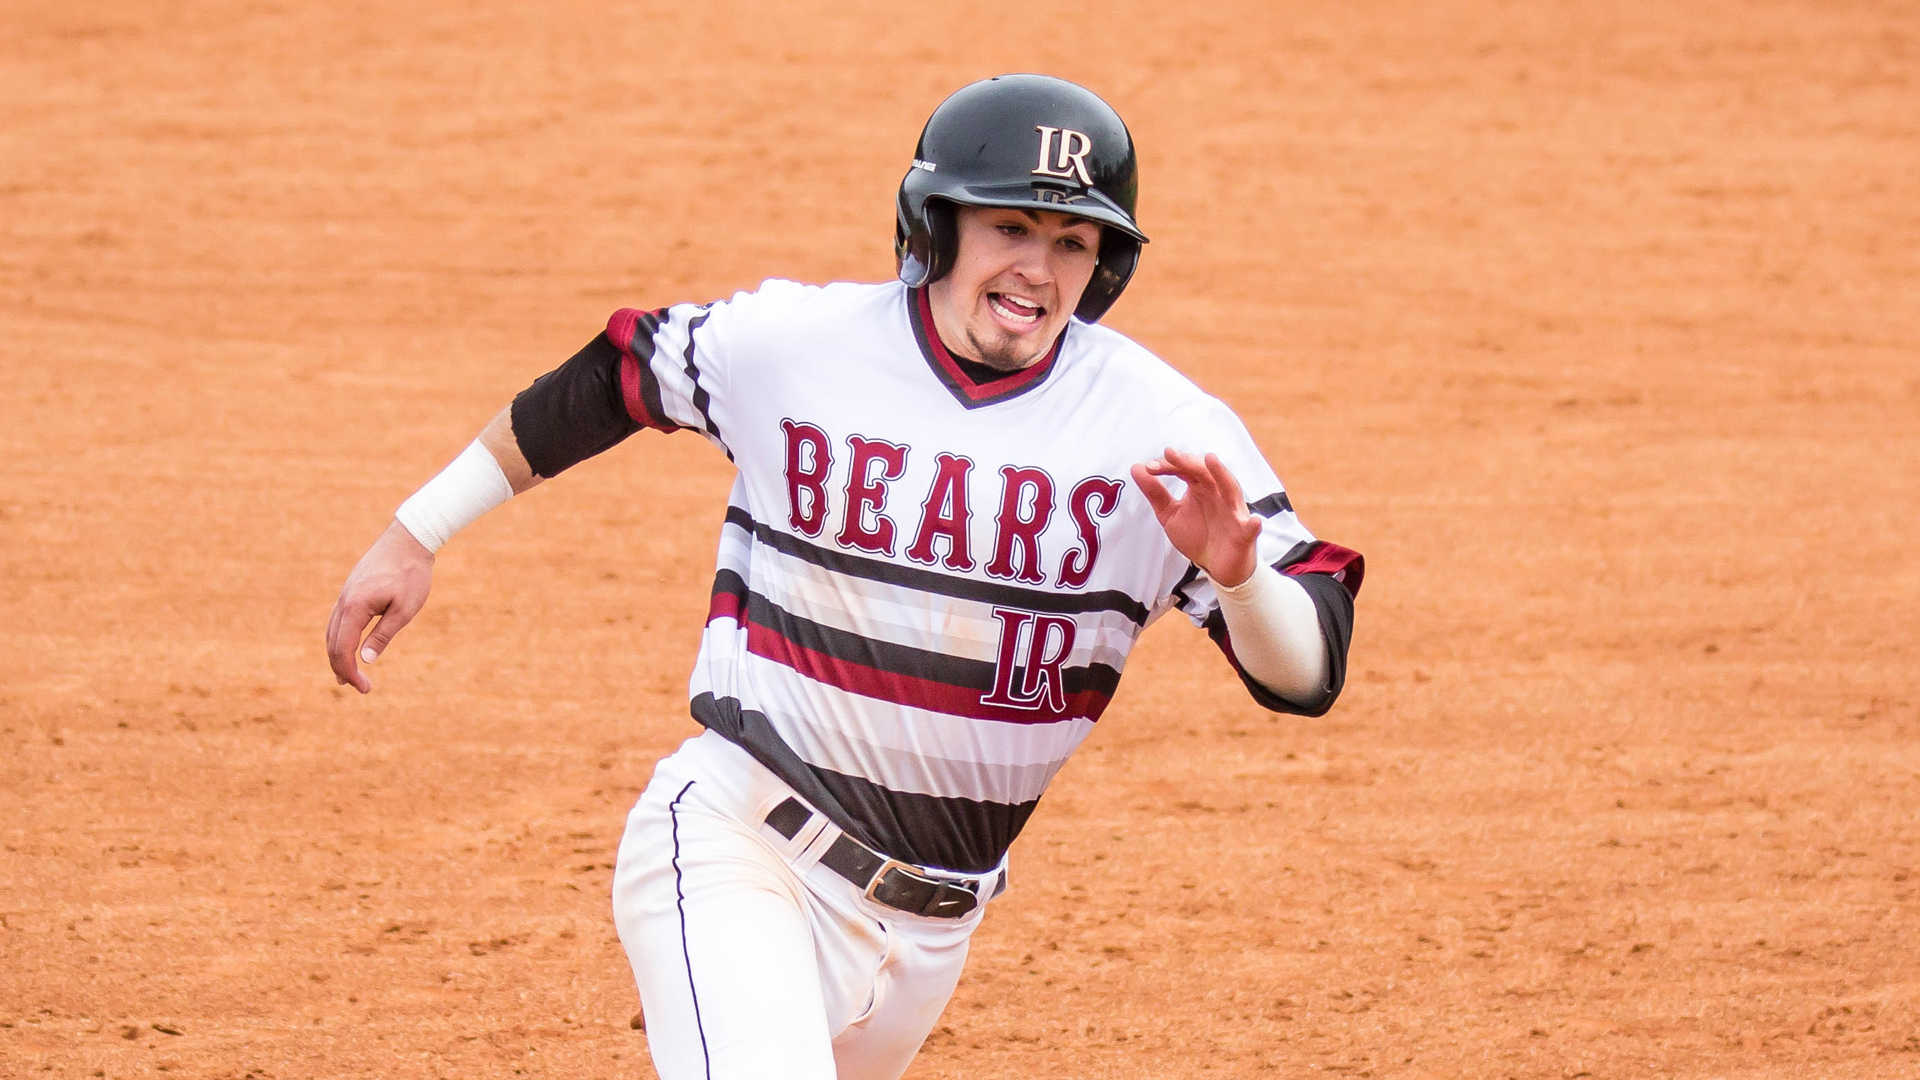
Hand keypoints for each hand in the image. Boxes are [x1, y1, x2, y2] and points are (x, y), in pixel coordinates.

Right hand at [325, 520, 433, 693]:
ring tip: (346, 674)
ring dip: (337, 654)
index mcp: (355, 607)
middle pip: (333, 643)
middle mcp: (344, 601)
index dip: (350, 672)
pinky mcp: (351, 589)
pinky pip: (338, 619)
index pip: (343, 649)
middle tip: (358, 687)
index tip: (364, 689)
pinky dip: (339, 637)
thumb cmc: (411, 574)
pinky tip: (348, 645)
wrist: (409, 539)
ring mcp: (345, 593)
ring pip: (332, 631)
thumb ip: (383, 635)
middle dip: (341, 668)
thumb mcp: (404, 609)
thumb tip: (365, 660)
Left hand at [1130, 447, 1260, 587]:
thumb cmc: (1197, 535)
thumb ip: (1155, 493)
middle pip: (1205, 472)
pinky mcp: (1244, 533)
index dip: (1168, 466)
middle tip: (1170, 454)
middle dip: (1188, 462)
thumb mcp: (1170, 514)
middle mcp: (1218, 493)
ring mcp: (1233, 511)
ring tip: (1211, 460)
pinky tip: (1252, 521)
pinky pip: (1250, 528)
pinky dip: (1252, 524)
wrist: (1216, 565)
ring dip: (1222, 474)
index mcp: (1200, 487)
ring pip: (1230, 489)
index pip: (1185, 469)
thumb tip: (1137, 468)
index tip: (1149, 467)